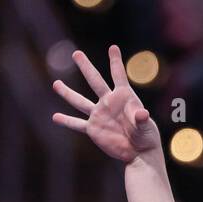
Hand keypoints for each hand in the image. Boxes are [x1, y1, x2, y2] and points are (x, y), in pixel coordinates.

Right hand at [51, 45, 161, 163]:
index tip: (113, 48)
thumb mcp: (146, 127)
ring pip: (80, 102)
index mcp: (123, 97)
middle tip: (76, 53)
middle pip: (95, 81)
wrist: (139, 153)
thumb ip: (141, 119)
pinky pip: (77, 124)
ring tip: (55, 83)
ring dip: (67, 93)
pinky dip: (67, 121)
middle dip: (86, 67)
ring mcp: (99, 115)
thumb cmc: (147, 137)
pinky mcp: (94, 129)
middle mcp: (108, 102)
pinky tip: (55, 117)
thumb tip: (142, 114)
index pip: (118, 76)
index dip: (115, 62)